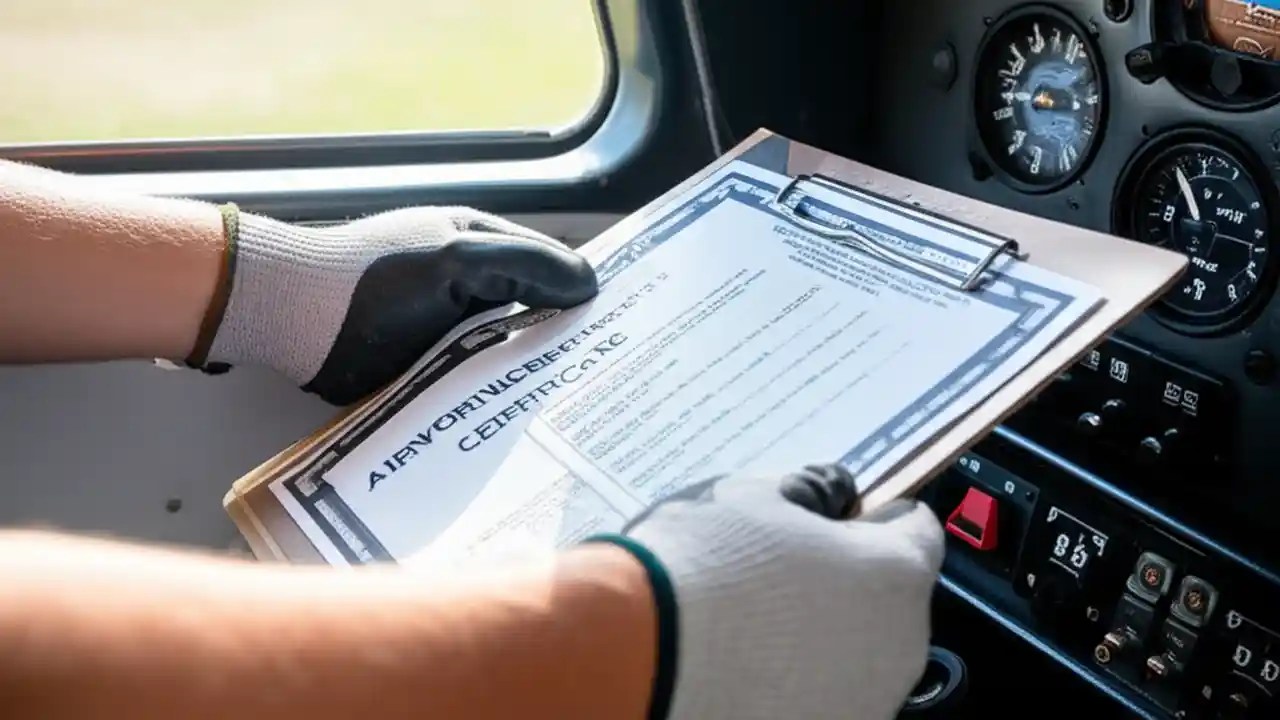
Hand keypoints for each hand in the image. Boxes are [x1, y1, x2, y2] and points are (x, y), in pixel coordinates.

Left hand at [199, 206, 598, 403]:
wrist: (292, 317)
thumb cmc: (374, 278)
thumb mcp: (458, 258)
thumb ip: (527, 265)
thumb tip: (591, 285)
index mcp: (482, 245)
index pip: (553, 267)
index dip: (588, 294)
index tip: (626, 327)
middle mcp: (471, 286)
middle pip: (537, 314)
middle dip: (569, 341)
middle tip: (613, 378)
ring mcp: (450, 327)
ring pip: (509, 352)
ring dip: (536, 375)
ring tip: (582, 408)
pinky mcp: (428, 367)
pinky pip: (477, 382)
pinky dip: (500, 396)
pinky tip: (526, 420)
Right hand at [595, 464, 943, 719]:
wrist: (639, 658)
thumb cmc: (699, 567)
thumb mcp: (753, 495)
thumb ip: (808, 490)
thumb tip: (827, 493)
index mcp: (894, 576)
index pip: (916, 530)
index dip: (876, 514)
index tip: (843, 511)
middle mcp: (896, 651)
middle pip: (886, 599)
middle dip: (845, 578)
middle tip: (780, 562)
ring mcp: (861, 704)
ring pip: (853, 653)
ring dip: (818, 632)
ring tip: (748, 615)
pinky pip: (820, 694)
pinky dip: (791, 676)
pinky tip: (739, 659)